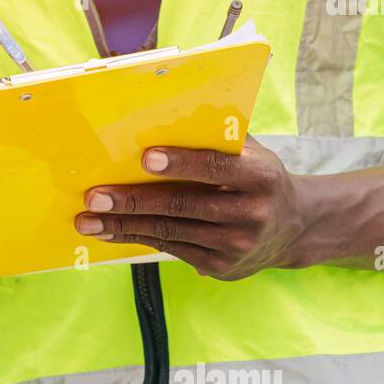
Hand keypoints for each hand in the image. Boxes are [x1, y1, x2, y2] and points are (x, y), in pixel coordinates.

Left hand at [75, 137, 309, 280]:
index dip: (180, 162)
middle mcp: (251, 213)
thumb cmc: (257, 177)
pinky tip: (111, 231)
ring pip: (169, 231)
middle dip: (132, 200)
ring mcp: (236, 245)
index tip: (145, 157)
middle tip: (95, 197)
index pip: (215, 167)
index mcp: (260, 176)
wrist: (294, 228)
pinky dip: (136, 238)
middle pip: (182, 205)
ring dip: (123, 225)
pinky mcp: (221, 267)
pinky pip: (170, 248)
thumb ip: (215, 137)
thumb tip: (161, 115)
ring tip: (88, 220)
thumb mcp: (250, 153)